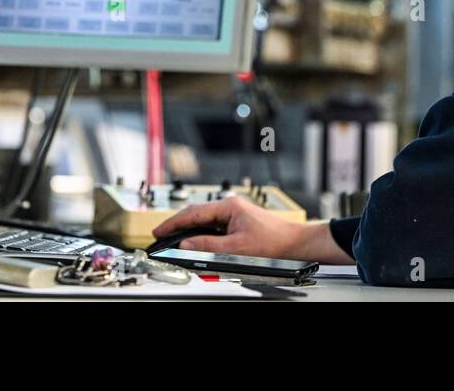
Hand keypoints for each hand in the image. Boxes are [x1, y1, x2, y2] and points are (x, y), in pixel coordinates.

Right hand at [151, 195, 301, 257]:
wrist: (294, 244)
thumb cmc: (273, 242)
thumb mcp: (236, 249)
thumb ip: (208, 246)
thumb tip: (186, 244)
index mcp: (228, 206)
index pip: (193, 213)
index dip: (173, 223)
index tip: (159, 231)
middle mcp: (230, 206)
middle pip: (196, 213)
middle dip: (177, 224)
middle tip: (160, 234)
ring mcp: (234, 213)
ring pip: (204, 219)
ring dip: (188, 228)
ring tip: (173, 237)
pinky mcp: (237, 222)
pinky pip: (212, 225)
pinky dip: (200, 232)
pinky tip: (194, 239)